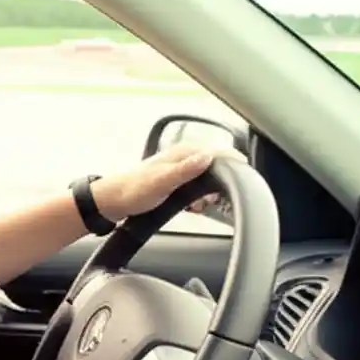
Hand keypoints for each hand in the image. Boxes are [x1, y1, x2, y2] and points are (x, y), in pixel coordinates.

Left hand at [90, 144, 245, 221]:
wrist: (113, 201)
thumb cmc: (133, 191)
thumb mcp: (162, 182)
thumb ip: (185, 169)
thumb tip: (208, 156)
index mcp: (185, 152)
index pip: (221, 152)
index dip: (236, 164)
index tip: (246, 178)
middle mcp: (185, 157)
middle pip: (218, 166)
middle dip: (222, 184)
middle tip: (215, 200)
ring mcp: (182, 169)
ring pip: (209, 179)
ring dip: (210, 194)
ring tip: (200, 206)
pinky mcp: (178, 181)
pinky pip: (199, 188)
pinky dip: (200, 199)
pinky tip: (194, 208)